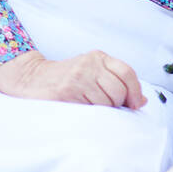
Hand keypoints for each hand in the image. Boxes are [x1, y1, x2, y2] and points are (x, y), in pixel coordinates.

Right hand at [0, 49, 146, 108]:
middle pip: (119, 91)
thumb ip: (117, 82)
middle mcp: (88, 64)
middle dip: (117, 104)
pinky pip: (90, 109)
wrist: (30, 79)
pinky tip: (80, 109)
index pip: (127, 73)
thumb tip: (142, 101)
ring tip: (88, 106)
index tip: (135, 105)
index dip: (135, 92)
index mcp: (98, 57)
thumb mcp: (92, 72)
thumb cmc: (66, 79)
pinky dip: (90, 114)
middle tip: (105, 107)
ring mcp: (76, 78)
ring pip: (106, 102)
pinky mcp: (65, 93)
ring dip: (102, 111)